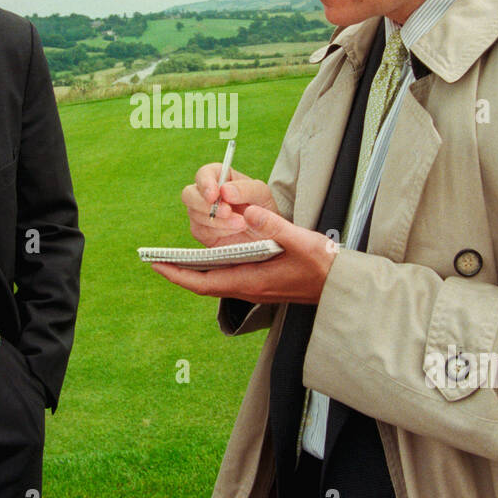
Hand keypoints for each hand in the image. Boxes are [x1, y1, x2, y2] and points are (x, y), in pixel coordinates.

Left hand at [152, 203, 338, 303]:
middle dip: (180, 272)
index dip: (178, 274)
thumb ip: (275, 225)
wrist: (341, 285)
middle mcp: (248, 287)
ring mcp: (254, 287)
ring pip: (215, 280)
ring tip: (176, 256)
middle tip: (157, 260)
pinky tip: (209, 255)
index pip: (204, 282)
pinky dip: (212, 267)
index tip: (156, 265)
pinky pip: (227, 276)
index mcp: (252, 281)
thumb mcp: (302, 241)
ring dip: (195, 270)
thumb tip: (248, 210)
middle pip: (204, 283)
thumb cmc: (323, 265)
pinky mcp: (261, 283)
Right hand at [182, 163, 278, 247]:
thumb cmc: (263, 210)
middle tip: (227, 211)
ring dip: (218, 220)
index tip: (214, 195)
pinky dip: (218, 231)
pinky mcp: (202, 232)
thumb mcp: (261, 194)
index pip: (204, 173)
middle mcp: (207, 194)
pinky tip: (234, 230)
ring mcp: (202, 213)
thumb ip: (245, 189)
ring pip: (194, 213)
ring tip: (241, 223)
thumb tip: (224, 190)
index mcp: (221, 178)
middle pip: (188, 194)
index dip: (205, 182)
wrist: (267, 236)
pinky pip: (200, 230)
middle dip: (205, 204)